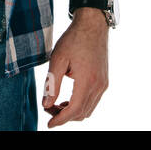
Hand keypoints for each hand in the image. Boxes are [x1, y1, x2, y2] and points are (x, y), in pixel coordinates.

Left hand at [41, 9, 109, 126]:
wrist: (93, 25)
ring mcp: (103, 84)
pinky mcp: (104, 81)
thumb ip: (52, 84)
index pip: (74, 110)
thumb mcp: (58, 59)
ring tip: (57, 104)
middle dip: (64, 116)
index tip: (49, 125)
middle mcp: (99, 86)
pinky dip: (80, 104)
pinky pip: (93, 101)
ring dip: (73, 111)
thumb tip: (46, 104)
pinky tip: (68, 98)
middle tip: (48, 109)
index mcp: (87, 81)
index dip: (60, 120)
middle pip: (82, 113)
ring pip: (88, 109)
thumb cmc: (74, 39)